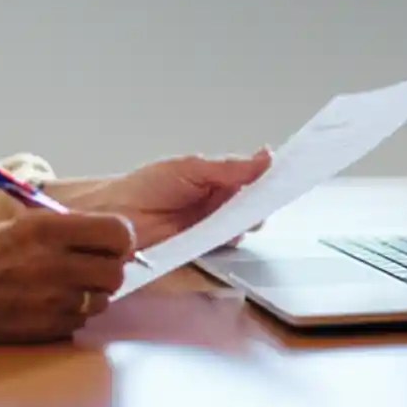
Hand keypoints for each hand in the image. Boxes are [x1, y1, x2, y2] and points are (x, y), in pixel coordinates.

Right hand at [0, 211, 135, 345]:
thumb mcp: (20, 224)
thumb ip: (67, 229)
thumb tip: (114, 236)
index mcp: (47, 230)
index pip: (119, 233)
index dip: (119, 238)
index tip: (110, 240)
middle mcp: (53, 265)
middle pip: (116, 271)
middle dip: (109, 266)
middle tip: (90, 264)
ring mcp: (51, 302)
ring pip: (103, 299)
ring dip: (92, 292)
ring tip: (63, 283)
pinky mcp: (45, 330)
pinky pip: (81, 321)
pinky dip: (73, 313)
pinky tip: (47, 303)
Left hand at [52, 148, 271, 249]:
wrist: (114, 217)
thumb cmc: (145, 186)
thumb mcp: (190, 169)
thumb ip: (228, 168)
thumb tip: (266, 156)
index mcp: (215, 178)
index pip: (251, 177)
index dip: (270, 175)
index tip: (292, 171)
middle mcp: (217, 203)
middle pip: (253, 203)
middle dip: (265, 200)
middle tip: (273, 196)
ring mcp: (211, 227)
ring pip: (243, 225)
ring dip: (250, 220)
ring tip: (253, 213)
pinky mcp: (203, 249)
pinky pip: (227, 245)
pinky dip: (234, 239)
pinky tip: (237, 233)